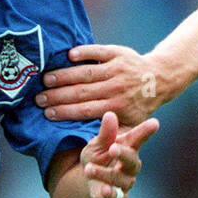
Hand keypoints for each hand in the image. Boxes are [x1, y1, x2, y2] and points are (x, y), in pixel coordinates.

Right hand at [36, 44, 160, 126]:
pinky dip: (84, 52)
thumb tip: (95, 146)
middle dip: (58, 95)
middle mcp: (116, 88)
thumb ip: (115, 135)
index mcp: (116, 107)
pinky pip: (99, 51)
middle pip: (81, 92)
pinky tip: (68, 55)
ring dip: (64, 75)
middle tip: (39, 98)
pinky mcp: (118, 53)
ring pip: (86, 72)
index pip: (85, 110)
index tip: (47, 114)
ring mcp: (117, 69)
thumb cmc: (139, 106)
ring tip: (45, 79)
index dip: (65, 112)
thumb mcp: (132, 125)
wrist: (159, 79)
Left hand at [79, 110, 158, 197]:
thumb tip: (110, 115)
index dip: (146, 131)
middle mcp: (130, 165)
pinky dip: (110, 194)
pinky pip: (115, 197)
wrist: (92, 184)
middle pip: (132, 160)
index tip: (154, 123)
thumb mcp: (97, 144)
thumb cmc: (99, 158)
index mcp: (127, 147)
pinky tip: (104, 191)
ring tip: (89, 168)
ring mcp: (124, 182)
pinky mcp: (115, 197)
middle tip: (113, 148)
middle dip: (123, 154)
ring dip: (104, 174)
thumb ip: (105, 134)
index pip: (138, 138)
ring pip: (121, 179)